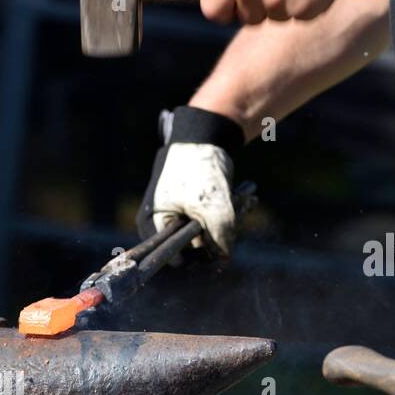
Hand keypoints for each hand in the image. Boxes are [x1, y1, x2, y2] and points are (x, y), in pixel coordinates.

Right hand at [138, 107, 242, 256]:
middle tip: (236, 214)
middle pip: (192, 248)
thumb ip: (219, 237)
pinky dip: (226, 215)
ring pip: (205, 235)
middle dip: (217, 236)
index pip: (175, 258)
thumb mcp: (212, 206)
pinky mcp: (190, 210)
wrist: (203, 135)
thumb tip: (224, 259)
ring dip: (226, 224)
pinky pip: (210, 223)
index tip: (222, 243)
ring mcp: (174, 217)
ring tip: (241, 201)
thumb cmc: (199, 168)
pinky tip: (242, 200)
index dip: (199, 256)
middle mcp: (159, 225)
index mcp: (152, 225)